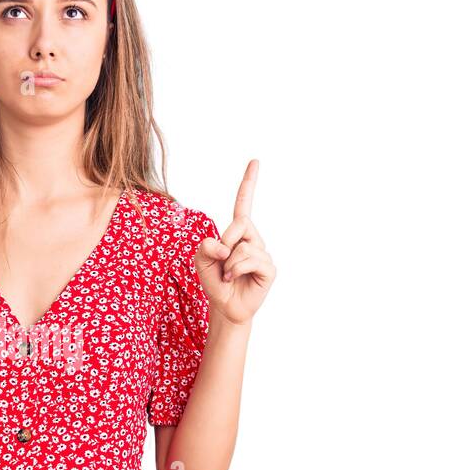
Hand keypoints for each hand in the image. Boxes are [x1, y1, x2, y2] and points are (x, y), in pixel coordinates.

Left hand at [195, 159, 276, 324]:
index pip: (244, 204)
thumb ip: (205, 247)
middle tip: (221, 260)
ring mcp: (263, 253)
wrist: (225, 307)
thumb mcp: (200, 261)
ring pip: (243, 246)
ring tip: (228, 275)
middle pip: (240, 223)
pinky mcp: (269, 268)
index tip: (255, 161)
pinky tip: (234, 279)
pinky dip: (235, 270)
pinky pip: (249, 260)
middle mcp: (253, 239)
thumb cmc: (215, 281)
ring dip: (227, 263)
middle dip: (225, 241)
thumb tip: (224, 246)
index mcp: (238, 233)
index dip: (248, 183)